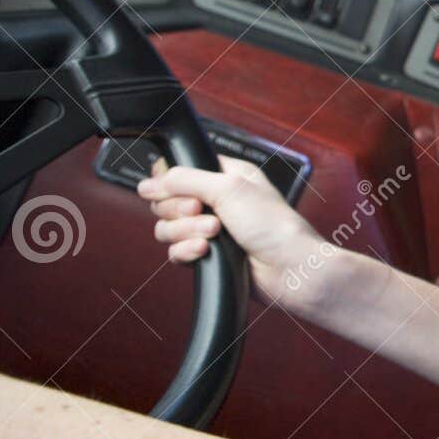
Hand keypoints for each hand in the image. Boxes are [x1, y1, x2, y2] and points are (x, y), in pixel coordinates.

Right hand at [137, 155, 329, 310]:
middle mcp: (217, 199)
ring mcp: (211, 228)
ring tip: (214, 233)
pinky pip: (176, 251)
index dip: (170, 180)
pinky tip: (205, 251)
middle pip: (166, 200)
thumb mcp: (229, 189)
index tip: (177, 189)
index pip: (178, 170)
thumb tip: (147, 184)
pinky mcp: (208, 254)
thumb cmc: (273, 226)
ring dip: (186, 231)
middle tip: (202, 211)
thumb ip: (185, 180)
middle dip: (179, 209)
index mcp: (226, 175)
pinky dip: (187, 251)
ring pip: (168, 227)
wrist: (290, 269)